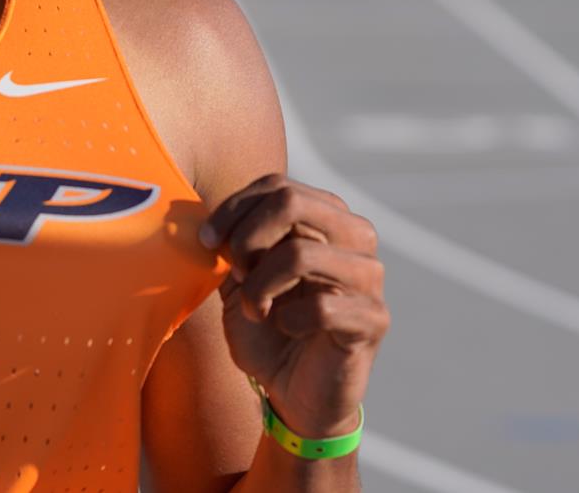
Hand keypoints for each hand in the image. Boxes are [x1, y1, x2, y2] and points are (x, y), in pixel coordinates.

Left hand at [199, 174, 387, 437]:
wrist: (294, 394)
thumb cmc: (268, 331)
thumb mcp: (238, 280)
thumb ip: (229, 243)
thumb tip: (205, 217)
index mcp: (323, 216)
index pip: (275, 185)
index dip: (232, 209)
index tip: (206, 242)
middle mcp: (353, 236)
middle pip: (291, 201)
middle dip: (246, 238)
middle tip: (235, 274)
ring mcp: (369, 276)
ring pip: (300, 253)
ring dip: (260, 286)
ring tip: (256, 310)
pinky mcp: (374, 319)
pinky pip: (322, 307)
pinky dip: (288, 321)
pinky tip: (288, 330)